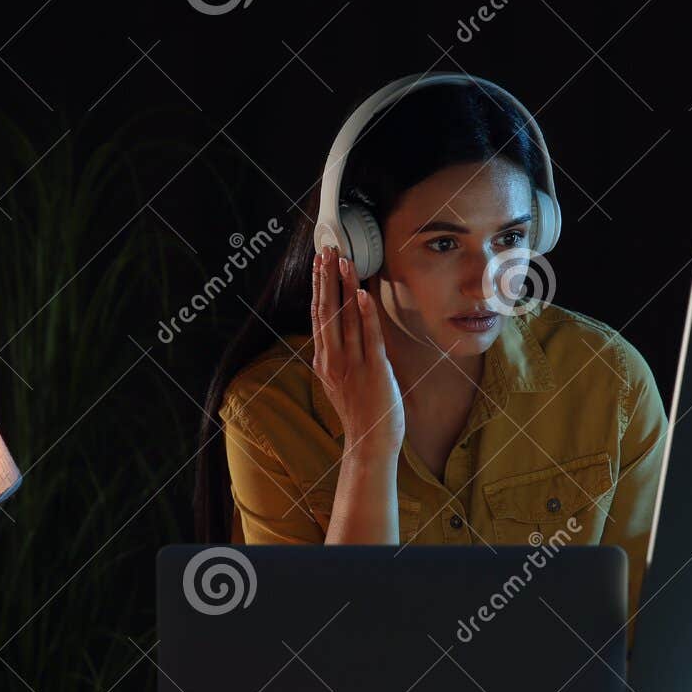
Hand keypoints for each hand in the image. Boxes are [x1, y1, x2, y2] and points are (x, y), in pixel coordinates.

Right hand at [312, 245, 403, 463]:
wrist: (370, 442)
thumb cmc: (360, 412)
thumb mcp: (340, 380)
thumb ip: (338, 355)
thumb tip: (342, 329)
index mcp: (324, 360)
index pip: (318, 315)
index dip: (318, 286)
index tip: (319, 262)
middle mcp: (332, 359)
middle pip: (326, 310)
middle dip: (326, 277)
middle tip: (327, 249)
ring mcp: (352, 364)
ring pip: (345, 318)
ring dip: (344, 286)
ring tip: (344, 260)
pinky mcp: (373, 370)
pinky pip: (368, 336)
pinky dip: (364, 314)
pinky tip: (362, 294)